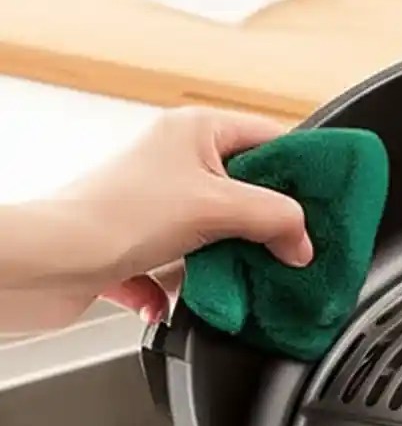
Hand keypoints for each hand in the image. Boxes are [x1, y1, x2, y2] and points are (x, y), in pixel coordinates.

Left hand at [84, 106, 312, 322]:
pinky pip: (189, 262)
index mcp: (196, 130)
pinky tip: (187, 294)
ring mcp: (160, 201)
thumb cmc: (116, 216)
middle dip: (272, 225)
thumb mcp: (218, 207)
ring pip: (222, 230)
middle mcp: (177, 160)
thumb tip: (303, 240)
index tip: (328, 205)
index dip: (303, 172)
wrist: (49, 264)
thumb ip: (276, 219)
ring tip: (249, 277)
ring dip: (233, 259)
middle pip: (250, 190)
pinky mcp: (143, 241)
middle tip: (297, 249)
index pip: (273, 138)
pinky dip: (193, 283)